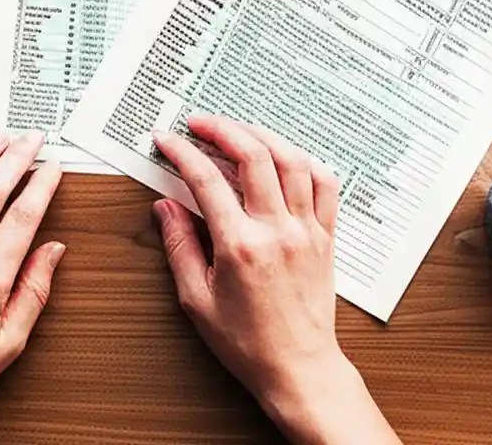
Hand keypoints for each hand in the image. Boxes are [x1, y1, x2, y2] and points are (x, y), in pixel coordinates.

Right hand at [152, 115, 398, 444]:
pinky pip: (325, 184)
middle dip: (222, 129)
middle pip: (253, 156)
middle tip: (200, 123)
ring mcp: (307, 231)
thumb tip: (165, 206)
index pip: (207, 180)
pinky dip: (305, 161)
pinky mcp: (326, 237)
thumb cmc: (247, 343)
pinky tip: (285, 156)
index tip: (167, 141)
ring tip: (239, 130)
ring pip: (292, 161)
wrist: (298, 368)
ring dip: (263, 136)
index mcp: (241, 246)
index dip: (182, 153)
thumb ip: (180, 246)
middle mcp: (278, 231)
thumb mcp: (197, 298)